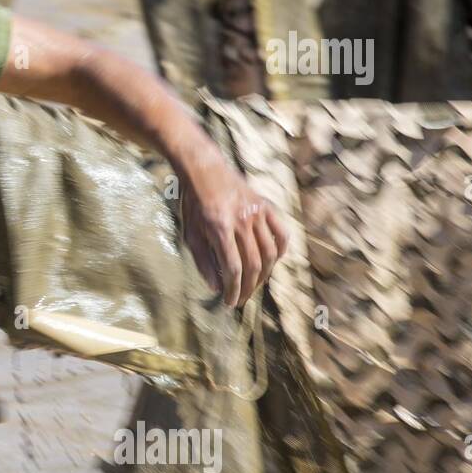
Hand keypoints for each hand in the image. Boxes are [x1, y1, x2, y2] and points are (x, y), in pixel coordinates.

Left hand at [176, 147, 288, 307]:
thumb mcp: (190, 234)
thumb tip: (216, 287)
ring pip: (269, 253)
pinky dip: (280, 251)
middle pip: (253, 264)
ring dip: (263, 275)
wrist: (204, 170)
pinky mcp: (266, 206)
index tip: (229, 302)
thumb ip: (203, 261)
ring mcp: (257, 213)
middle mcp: (241, 221)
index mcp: (219, 228)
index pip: (233, 269)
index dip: (233, 290)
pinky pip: (281, 234)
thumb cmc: (194, 205)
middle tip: (240, 299)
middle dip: (247, 288)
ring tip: (253, 285)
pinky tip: (271, 262)